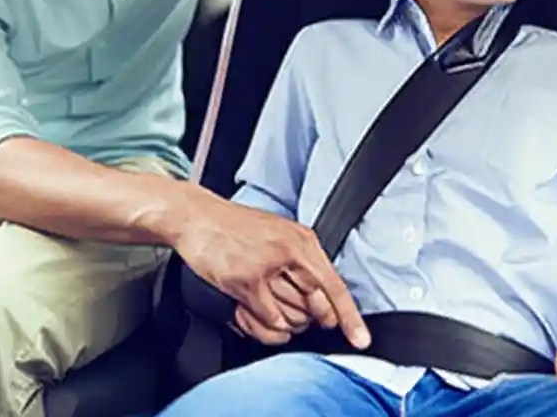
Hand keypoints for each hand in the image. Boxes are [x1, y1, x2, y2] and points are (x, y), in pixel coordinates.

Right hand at [172, 188, 370, 348]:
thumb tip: (320, 298)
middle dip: (308, 320)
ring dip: (286, 324)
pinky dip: (266, 324)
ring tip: (270, 309)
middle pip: (316, 307)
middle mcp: (290, 251)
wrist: (196, 217)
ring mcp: (268, 267)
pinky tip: (258, 313)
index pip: (335, 285)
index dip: (349, 317)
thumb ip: (300, 260)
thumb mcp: (277, 234)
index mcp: (302, 239)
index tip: (360, 338)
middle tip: (295, 314)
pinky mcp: (246, 281)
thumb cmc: (233, 227)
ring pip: (293, 317)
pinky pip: (268, 319)